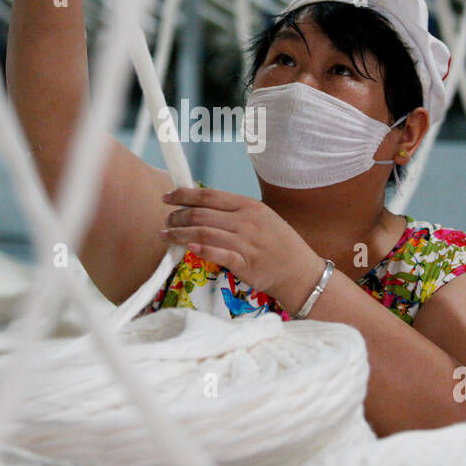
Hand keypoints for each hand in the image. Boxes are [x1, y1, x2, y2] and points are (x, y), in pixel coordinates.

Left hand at [159, 187, 325, 314]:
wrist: (300, 271)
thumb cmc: (278, 243)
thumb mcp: (261, 217)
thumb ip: (234, 211)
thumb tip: (200, 207)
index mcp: (249, 205)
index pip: (209, 195)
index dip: (183, 195)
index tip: (167, 197)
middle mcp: (246, 221)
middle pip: (201, 214)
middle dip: (177, 216)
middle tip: (166, 220)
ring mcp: (246, 243)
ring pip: (203, 234)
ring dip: (179, 234)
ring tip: (166, 236)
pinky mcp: (246, 264)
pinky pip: (217, 254)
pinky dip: (200, 250)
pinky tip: (186, 248)